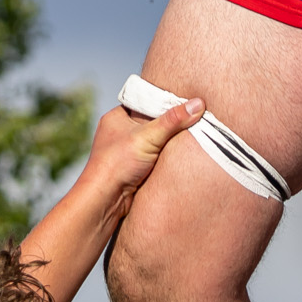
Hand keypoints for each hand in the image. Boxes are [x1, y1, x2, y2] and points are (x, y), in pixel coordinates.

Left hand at [82, 97, 202, 211]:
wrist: (104, 202)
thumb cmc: (117, 164)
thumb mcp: (148, 137)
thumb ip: (173, 120)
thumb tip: (198, 104)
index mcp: (116, 117)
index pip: (144, 102)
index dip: (163, 101)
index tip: (184, 100)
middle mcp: (118, 132)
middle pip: (150, 121)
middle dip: (168, 122)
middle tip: (190, 117)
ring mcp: (124, 151)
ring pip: (151, 140)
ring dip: (166, 142)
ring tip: (188, 134)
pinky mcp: (131, 168)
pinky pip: (152, 156)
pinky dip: (163, 156)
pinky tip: (176, 155)